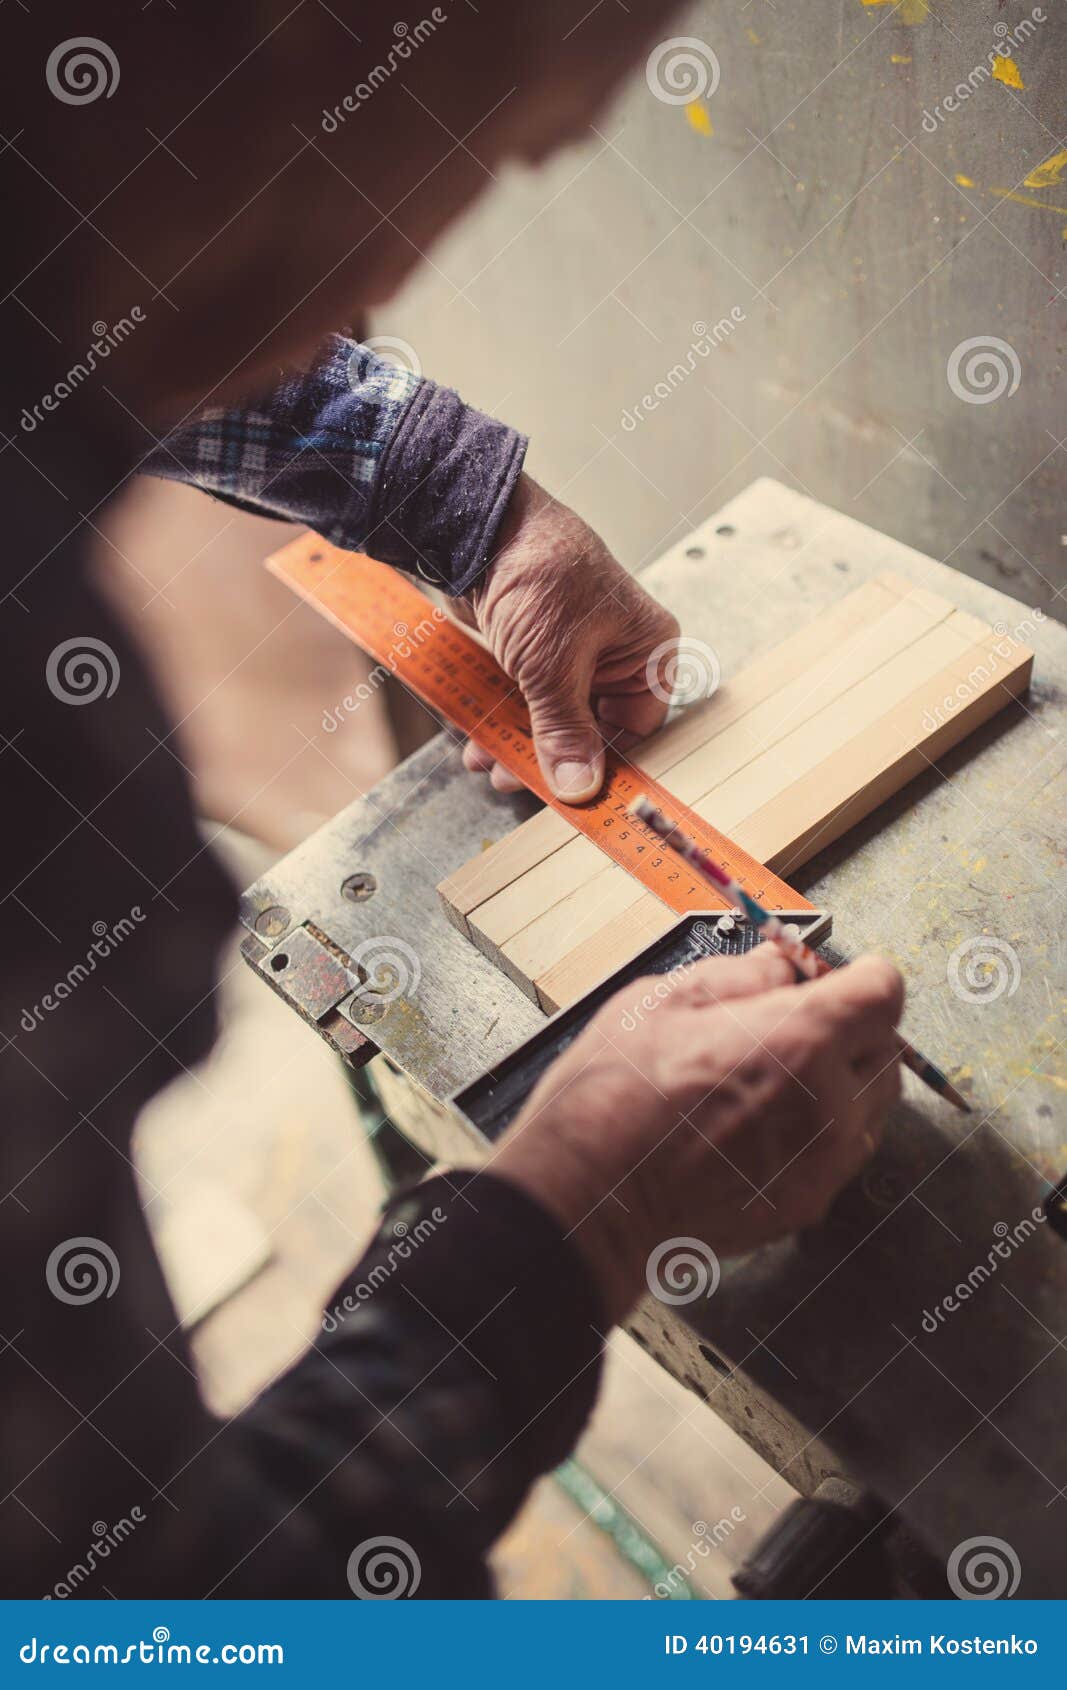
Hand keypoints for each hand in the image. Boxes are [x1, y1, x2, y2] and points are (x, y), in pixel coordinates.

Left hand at [457, 474, 679, 800]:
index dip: (607, 763)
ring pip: (552, 717)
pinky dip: (504, 721)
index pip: (638, 725)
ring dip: (520, 745)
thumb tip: (580, 789)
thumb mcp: (552, 666)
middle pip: (592, 727)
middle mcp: (615, 652)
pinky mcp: (533, 650)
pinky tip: (478, 742)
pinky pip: (525, 699)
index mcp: (645, 648)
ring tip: (488, 765)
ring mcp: (573, 651)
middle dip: (552, 758)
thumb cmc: (535, 572)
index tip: (576, 797)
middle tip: (517, 783)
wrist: (476, 524)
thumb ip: (565, 731)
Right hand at [491, 947, 903, 1323]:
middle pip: (886, 1053)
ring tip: (776, 1082)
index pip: (883, 993)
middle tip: (798, 1027)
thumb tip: (778, 968)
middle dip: (854, 1032)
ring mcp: (823, 1162)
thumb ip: (739, 978)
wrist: (590, 1195)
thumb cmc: (616, 1093)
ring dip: (843, 1086)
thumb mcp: (666, 1000)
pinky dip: (819, 1134)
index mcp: (802, 1038)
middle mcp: (830, 1102)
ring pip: (869, 1109)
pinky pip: (838, 1156)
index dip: (862, 977)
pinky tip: (762, 1128)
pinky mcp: (807, 1203)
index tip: (840, 978)